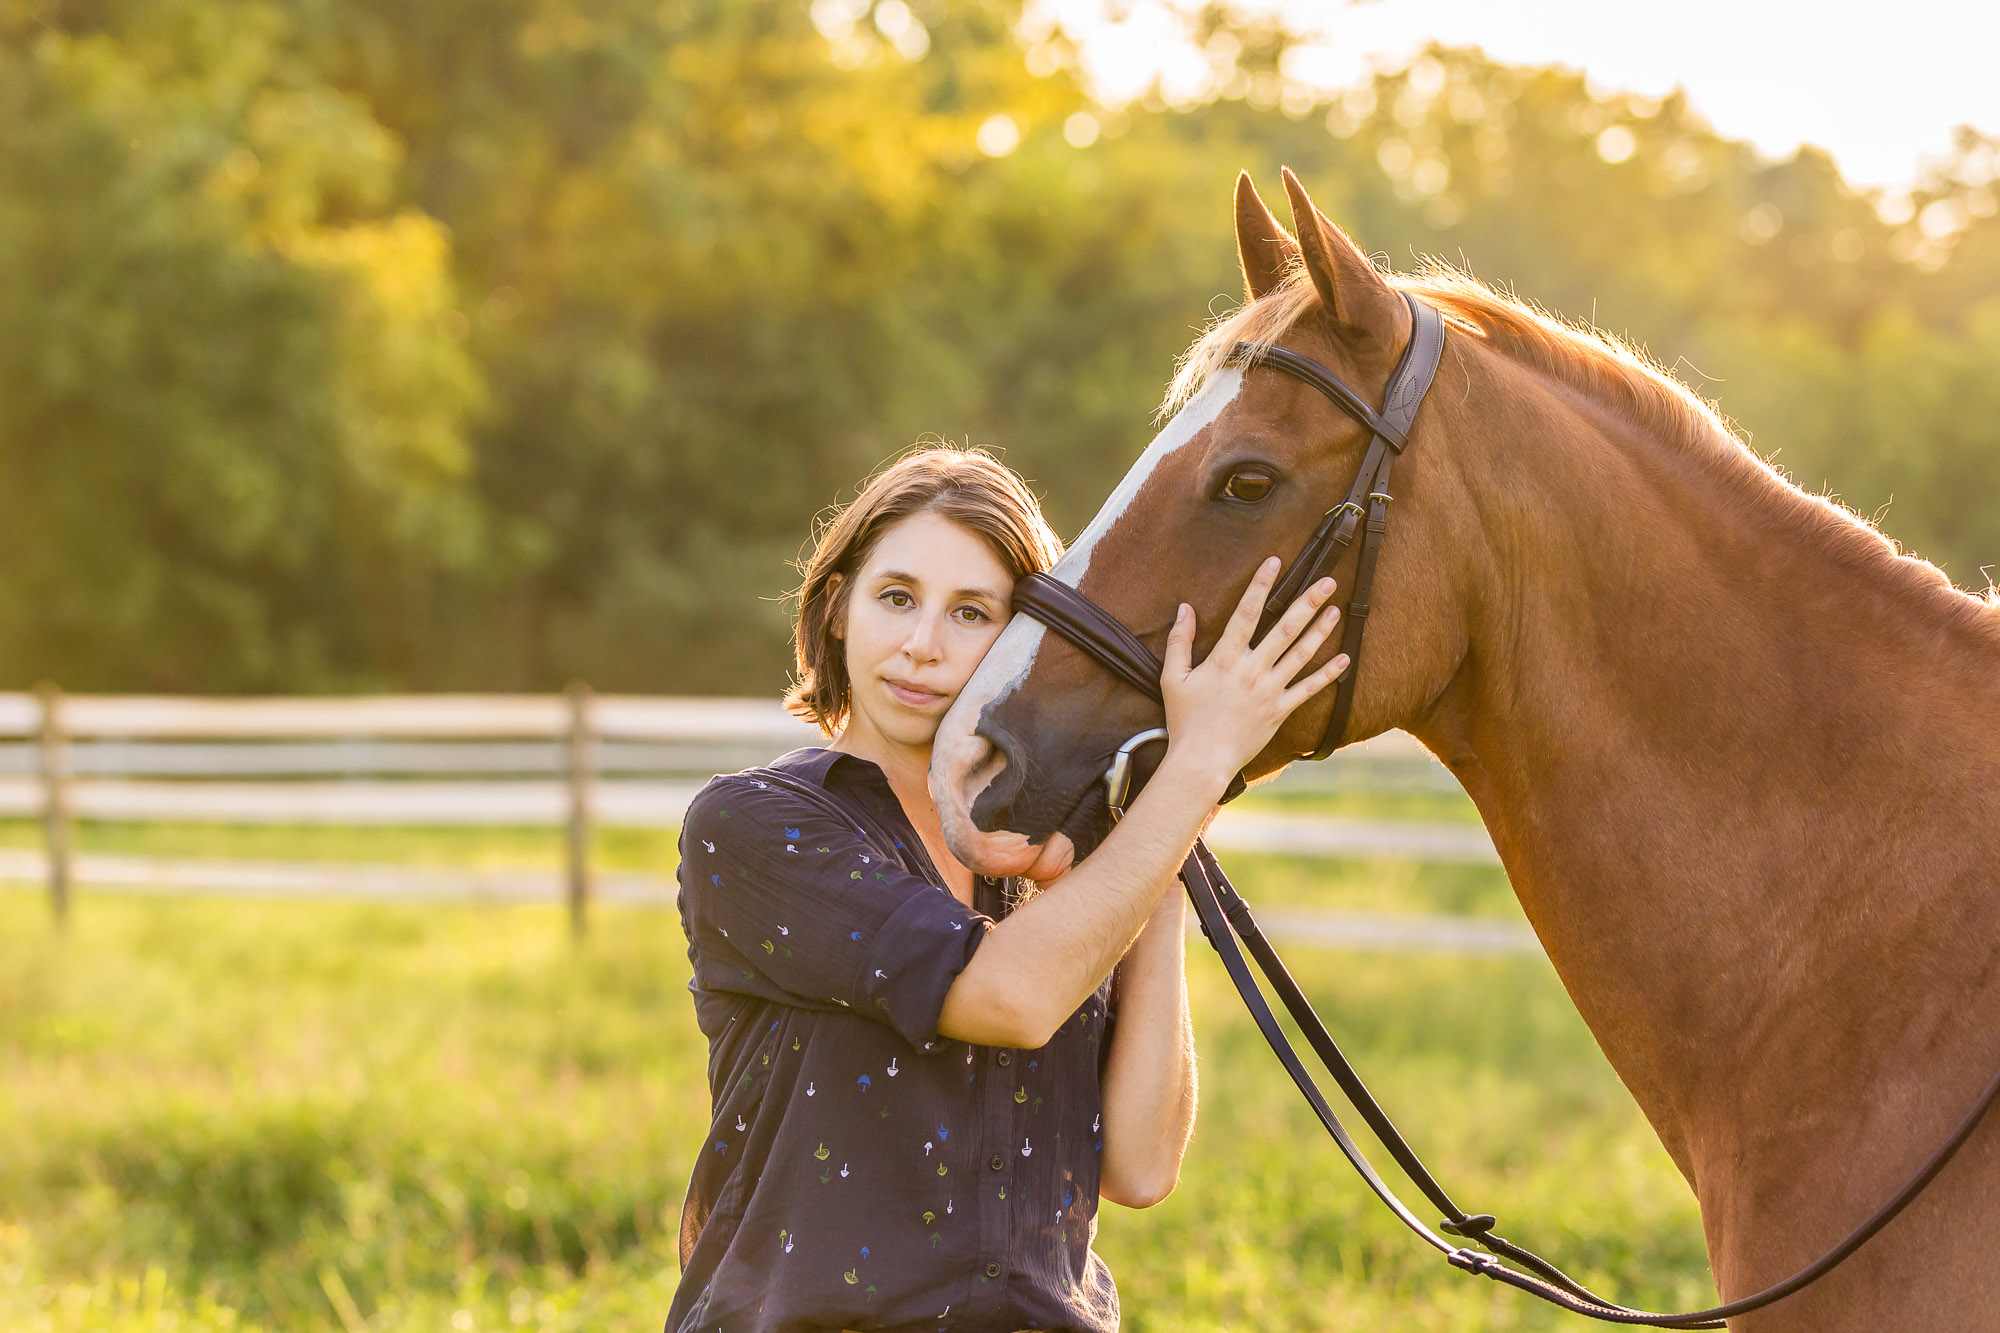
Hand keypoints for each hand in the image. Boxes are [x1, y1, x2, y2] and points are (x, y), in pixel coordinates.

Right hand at [1158, 557, 1349, 788]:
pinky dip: (1328, 674)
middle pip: (1284, 628)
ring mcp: (1269, 691)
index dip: (1261, 584)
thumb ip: (1179, 641)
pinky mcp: (1280, 710)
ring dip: (1321, 630)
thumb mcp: (1172, 678)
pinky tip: (1345, 659)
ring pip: (1301, 654)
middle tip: (1327, 581)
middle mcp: (1252, 671)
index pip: (1246, 613)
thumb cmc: (1185, 720)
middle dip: (1307, 602)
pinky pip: (1309, 689)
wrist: (1202, 761)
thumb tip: (1184, 608)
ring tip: (1336, 609)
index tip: (1275, 562)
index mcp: (1225, 659)